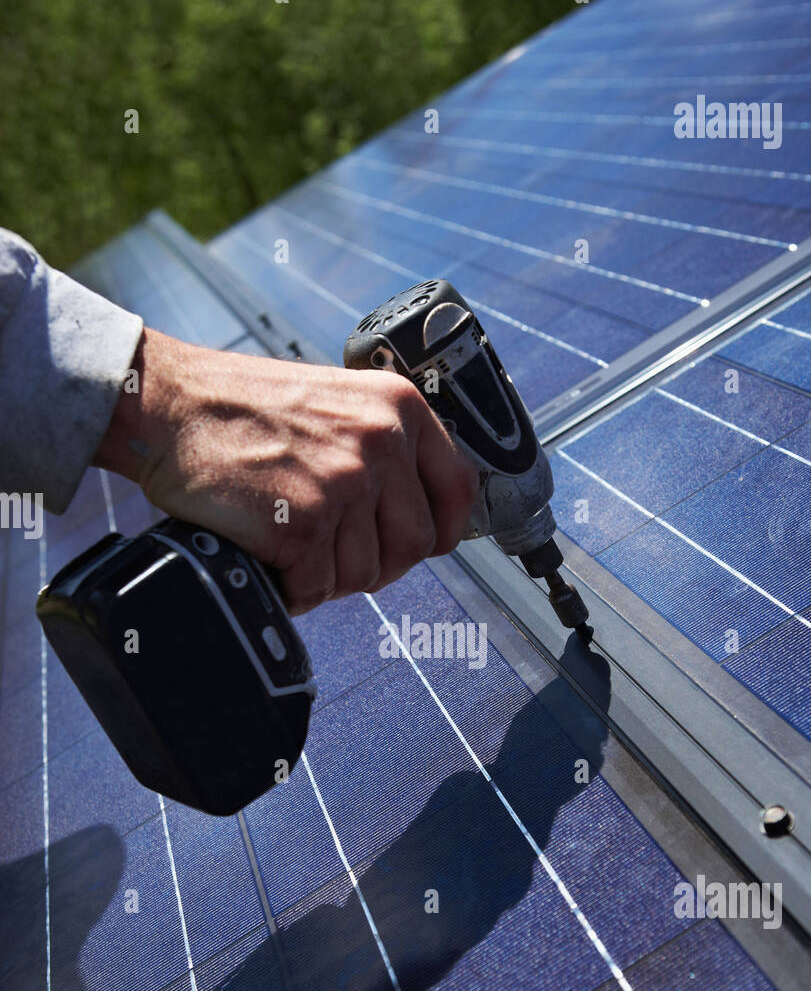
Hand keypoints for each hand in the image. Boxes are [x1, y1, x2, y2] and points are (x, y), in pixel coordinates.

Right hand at [95, 327, 478, 613]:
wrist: (172, 404)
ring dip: (324, 575)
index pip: (458, 491)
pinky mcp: (303, 523)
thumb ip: (382, 446)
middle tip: (328, 550)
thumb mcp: (336, 401)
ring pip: (364, 575)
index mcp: (398, 408)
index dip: (437, 530)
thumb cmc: (242, 407)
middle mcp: (381, 443)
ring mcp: (343, 484)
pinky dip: (289, 587)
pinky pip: (316, 589)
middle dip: (374, 563)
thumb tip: (411, 515)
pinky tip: (266, 556)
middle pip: (413, 547)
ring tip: (286, 541)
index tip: (413, 541)